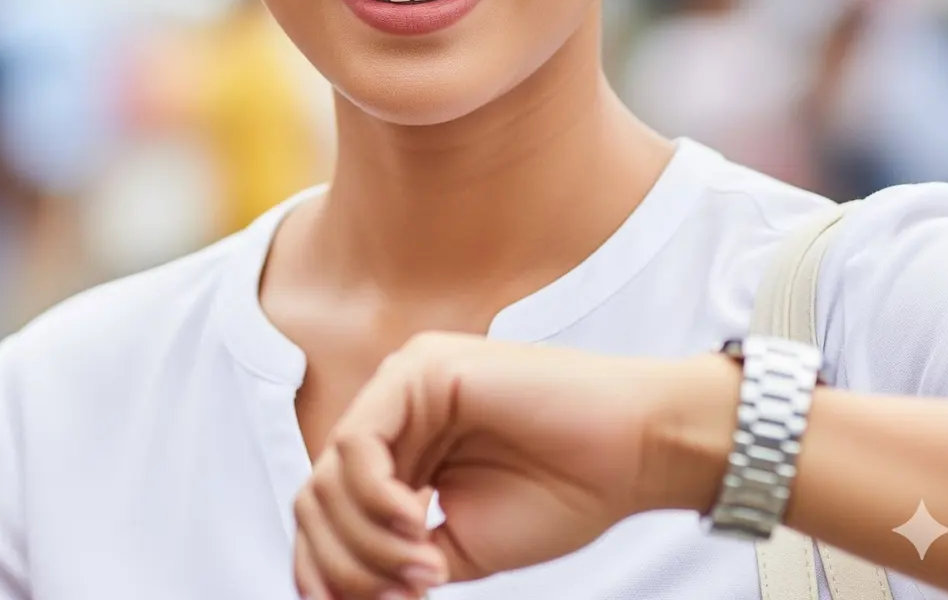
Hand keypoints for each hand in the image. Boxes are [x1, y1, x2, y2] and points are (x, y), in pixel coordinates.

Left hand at [293, 332, 733, 599]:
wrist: (629, 453)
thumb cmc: (559, 495)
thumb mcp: (456, 545)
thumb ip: (396, 561)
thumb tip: (333, 595)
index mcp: (398, 452)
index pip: (324, 510)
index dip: (323, 572)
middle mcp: (391, 413)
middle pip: (317, 497)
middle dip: (347, 564)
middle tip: (410, 590)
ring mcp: (402, 385)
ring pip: (330, 475)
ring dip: (368, 540)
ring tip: (425, 564)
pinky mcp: (420, 370)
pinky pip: (359, 445)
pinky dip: (377, 501)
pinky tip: (421, 525)